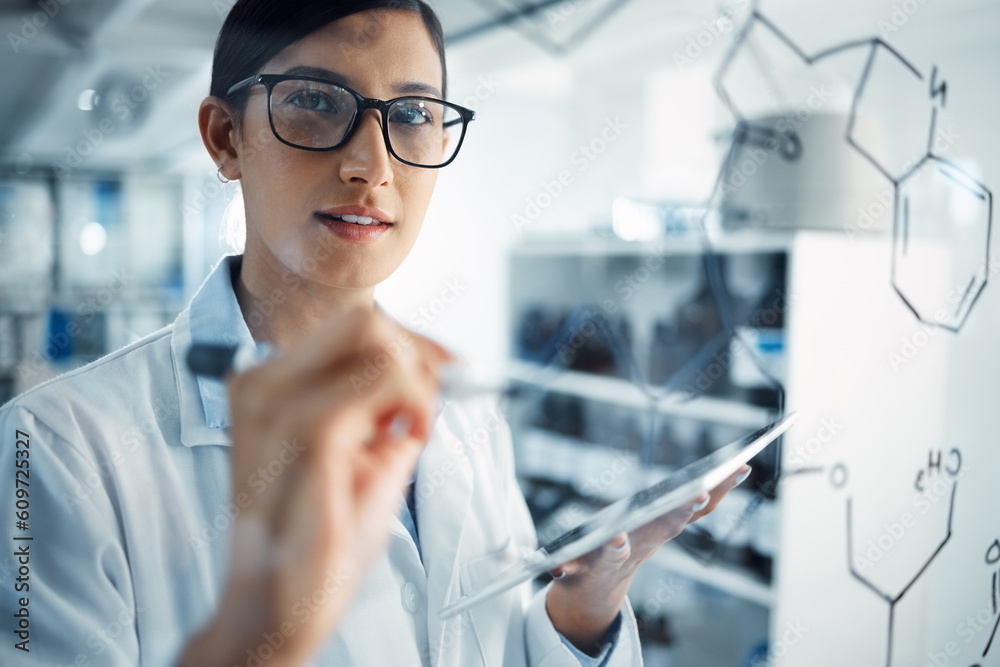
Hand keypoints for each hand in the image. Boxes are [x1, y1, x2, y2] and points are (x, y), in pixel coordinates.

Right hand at [179, 307, 451, 665]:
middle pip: (363, 320)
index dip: (413, 343)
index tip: (447, 368)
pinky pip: (386, 377)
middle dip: (415, 353)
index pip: (353, 328)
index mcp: (272, 385)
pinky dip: (416, 401)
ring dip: (415, 381)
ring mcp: (279, 400)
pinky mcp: (308, 428)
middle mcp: (266, 382)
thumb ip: (390, 402)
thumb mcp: (363, 450)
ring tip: (412, 429)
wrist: (278, 602)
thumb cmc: (316, 536)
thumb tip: (434, 366)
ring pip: (376, 337)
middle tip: (428, 403)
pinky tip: (411, 438)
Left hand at [545, 465, 750, 654]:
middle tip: (698, 493)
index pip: (692, 507)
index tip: (739, 468)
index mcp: (659, 529)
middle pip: (662, 528)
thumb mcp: (662, 524)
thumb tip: (740, 469)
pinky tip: (553, 564)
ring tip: (617, 536)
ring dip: (617, 546)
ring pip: (616, 552)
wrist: (592, 594)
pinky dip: (561, 566)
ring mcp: (608, 559)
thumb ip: (693, 504)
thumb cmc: (628, 547)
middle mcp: (640, 545)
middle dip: (680, 512)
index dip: (717, 489)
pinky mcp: (576, 569)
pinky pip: (568, 568)